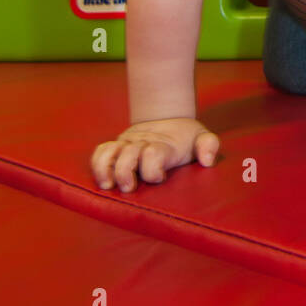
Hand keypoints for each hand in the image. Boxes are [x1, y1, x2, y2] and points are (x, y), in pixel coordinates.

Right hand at [91, 118, 219, 193]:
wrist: (168, 118)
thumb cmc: (186, 137)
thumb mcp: (202, 136)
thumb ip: (209, 145)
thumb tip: (207, 160)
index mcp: (164, 145)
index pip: (154, 153)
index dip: (153, 169)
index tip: (159, 178)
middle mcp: (142, 143)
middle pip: (128, 155)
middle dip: (126, 172)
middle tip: (129, 187)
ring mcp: (127, 144)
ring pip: (110, 152)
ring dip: (106, 169)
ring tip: (108, 186)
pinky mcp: (117, 146)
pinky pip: (100, 151)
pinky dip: (97, 164)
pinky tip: (101, 180)